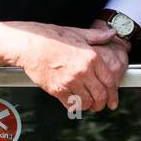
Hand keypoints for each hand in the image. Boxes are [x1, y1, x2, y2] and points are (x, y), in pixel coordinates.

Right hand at [0, 20, 129, 113]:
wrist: (28, 45)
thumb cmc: (49, 37)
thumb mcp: (76, 33)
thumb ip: (96, 36)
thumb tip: (111, 34)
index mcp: (91, 57)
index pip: (109, 81)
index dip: (113, 93)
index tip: (112, 99)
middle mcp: (83, 70)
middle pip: (100, 95)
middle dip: (102, 103)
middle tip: (101, 105)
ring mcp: (70, 81)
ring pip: (87, 102)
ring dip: (89, 106)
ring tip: (88, 105)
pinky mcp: (57, 89)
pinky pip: (71, 104)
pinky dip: (74, 107)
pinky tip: (74, 104)